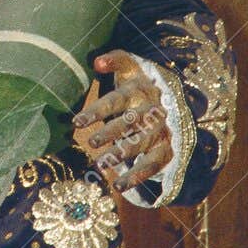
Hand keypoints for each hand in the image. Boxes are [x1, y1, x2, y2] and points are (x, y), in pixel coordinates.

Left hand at [72, 49, 173, 194]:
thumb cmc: (137, 84)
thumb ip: (114, 61)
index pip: (117, 99)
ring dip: (122, 153)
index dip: (98, 110)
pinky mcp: (166, 148)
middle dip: (111, 132)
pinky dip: (137, 176)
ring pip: (142, 142)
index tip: (76, 122)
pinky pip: (153, 163)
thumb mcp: (129, 68)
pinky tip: (119, 186)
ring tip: (101, 164)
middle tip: (91, 142)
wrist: (171, 99)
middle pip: (131, 121)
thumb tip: (97, 61)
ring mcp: (161, 129)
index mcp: (139, 90)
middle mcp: (152, 109)